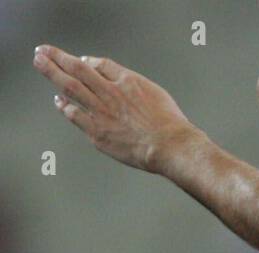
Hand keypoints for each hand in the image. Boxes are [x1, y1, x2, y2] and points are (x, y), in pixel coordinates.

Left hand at [33, 44, 196, 172]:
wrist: (169, 146)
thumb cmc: (168, 122)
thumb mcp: (154, 92)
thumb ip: (131, 82)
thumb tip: (110, 73)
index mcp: (127, 81)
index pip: (99, 63)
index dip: (87, 61)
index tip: (80, 60)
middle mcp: (110, 93)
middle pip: (77, 69)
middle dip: (57, 58)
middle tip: (42, 51)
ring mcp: (101, 113)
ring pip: (70, 87)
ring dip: (51, 73)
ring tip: (40, 63)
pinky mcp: (97, 133)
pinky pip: (73, 115)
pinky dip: (64, 106)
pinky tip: (58, 101)